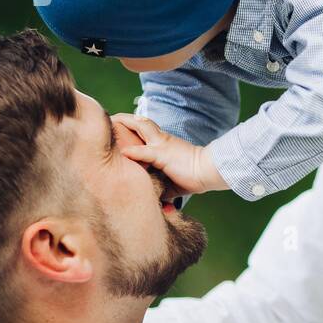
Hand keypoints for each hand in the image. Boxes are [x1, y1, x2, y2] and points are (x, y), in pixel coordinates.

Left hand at [111, 113, 227, 194]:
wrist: (210, 171)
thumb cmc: (195, 177)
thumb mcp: (173, 182)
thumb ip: (161, 188)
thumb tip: (156, 204)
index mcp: (164, 144)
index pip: (145, 131)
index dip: (132, 128)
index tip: (119, 129)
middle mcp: (161, 141)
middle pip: (141, 123)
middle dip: (125, 120)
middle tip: (112, 119)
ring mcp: (162, 145)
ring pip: (141, 127)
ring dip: (126, 122)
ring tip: (113, 121)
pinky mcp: (162, 154)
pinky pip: (144, 152)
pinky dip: (132, 152)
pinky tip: (122, 151)